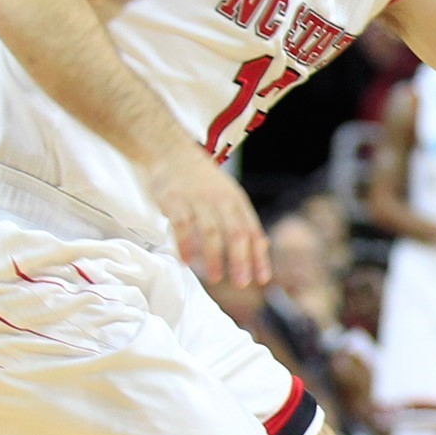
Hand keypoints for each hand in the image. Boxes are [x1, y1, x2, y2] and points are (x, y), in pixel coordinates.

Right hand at [146, 145, 268, 287]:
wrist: (171, 151)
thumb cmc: (202, 180)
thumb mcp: (228, 195)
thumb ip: (243, 220)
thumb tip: (264, 246)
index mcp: (236, 200)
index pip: (252, 232)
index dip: (258, 256)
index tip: (263, 279)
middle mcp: (220, 200)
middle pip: (235, 233)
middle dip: (240, 260)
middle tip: (242, 283)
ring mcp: (197, 199)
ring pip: (211, 231)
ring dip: (214, 257)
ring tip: (215, 278)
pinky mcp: (174, 200)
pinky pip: (182, 225)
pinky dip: (185, 244)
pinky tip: (186, 262)